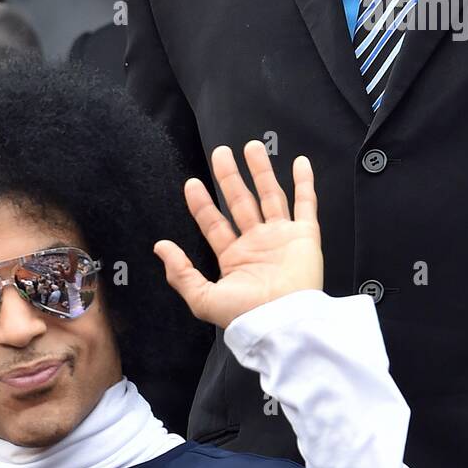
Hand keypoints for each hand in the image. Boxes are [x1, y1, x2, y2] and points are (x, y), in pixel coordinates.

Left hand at [154, 143, 323, 330]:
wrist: (283, 320)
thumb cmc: (245, 314)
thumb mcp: (203, 298)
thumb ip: (181, 274)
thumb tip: (161, 247)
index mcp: (234, 259)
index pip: (214, 224)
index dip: (202, 204)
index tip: (192, 183)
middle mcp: (257, 245)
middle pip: (240, 202)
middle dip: (229, 178)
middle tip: (220, 154)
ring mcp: (281, 238)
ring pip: (270, 196)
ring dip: (261, 171)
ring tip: (252, 146)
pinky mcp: (306, 237)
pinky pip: (306, 204)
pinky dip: (305, 183)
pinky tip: (300, 163)